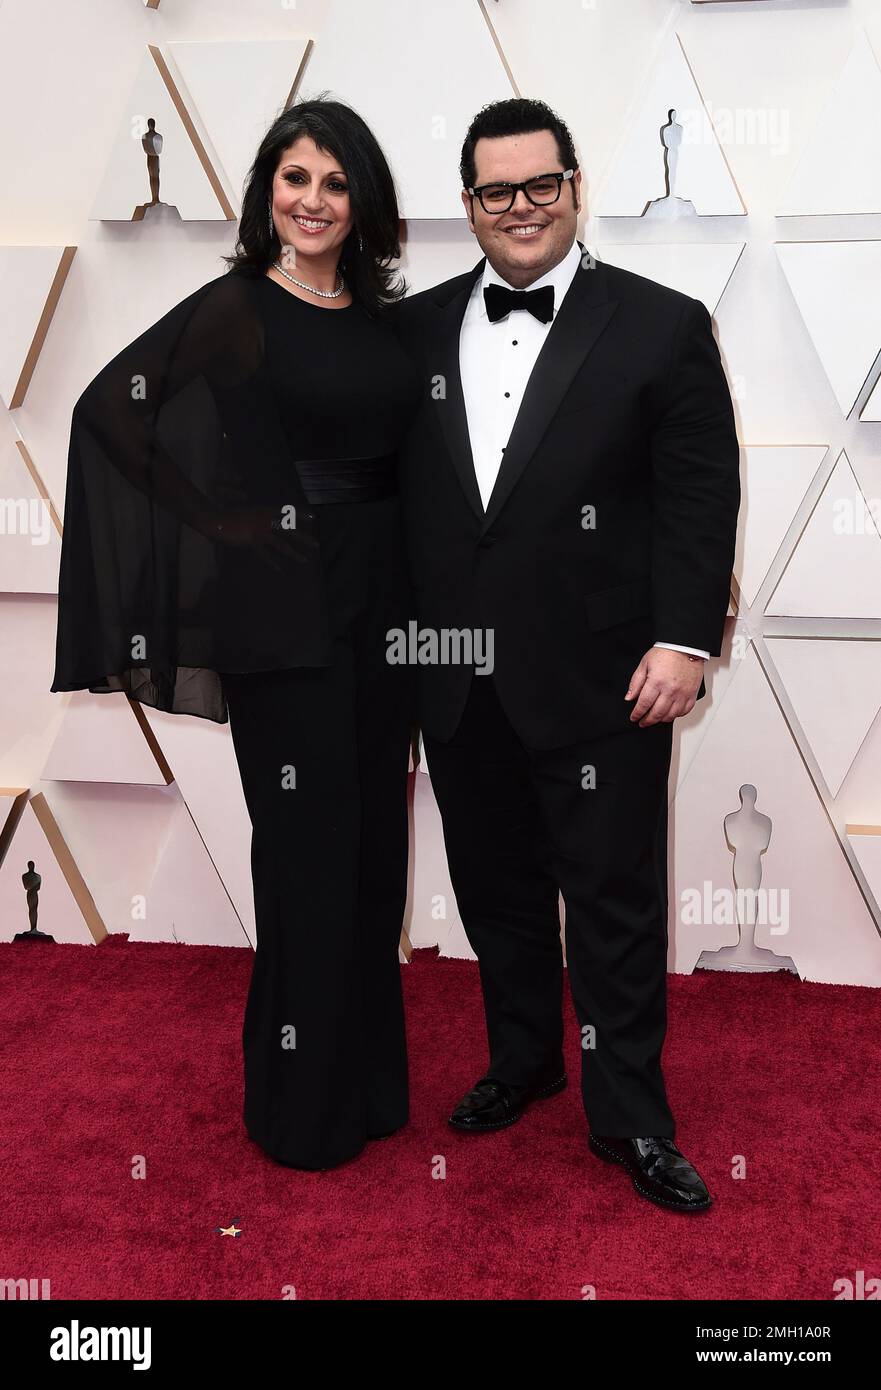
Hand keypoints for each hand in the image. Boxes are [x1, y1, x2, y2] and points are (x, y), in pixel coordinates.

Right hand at [200, 503, 318, 572]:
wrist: (214, 518)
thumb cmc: (228, 517)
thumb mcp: (247, 515)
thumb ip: (258, 519)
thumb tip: (266, 525)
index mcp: (264, 510)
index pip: (287, 512)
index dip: (300, 514)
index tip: (313, 517)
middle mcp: (265, 519)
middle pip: (289, 529)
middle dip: (304, 537)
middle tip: (317, 545)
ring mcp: (259, 529)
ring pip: (281, 543)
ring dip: (294, 552)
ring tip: (305, 560)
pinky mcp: (251, 540)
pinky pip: (265, 554)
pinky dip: (272, 562)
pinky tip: (280, 570)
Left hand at [625, 647, 703, 726]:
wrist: (686, 646)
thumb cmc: (666, 652)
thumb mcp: (644, 664)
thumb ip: (636, 682)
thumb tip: (629, 697)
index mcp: (656, 682)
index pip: (644, 704)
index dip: (637, 714)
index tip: (634, 717)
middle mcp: (670, 690)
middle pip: (657, 713)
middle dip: (647, 720)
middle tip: (643, 722)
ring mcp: (682, 694)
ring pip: (671, 715)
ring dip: (661, 719)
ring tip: (655, 718)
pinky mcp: (692, 694)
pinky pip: (684, 711)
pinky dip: (676, 715)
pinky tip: (670, 713)